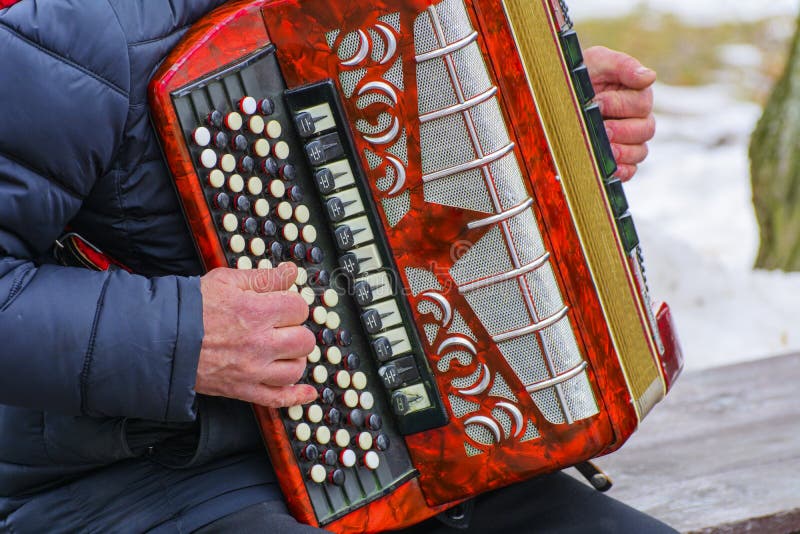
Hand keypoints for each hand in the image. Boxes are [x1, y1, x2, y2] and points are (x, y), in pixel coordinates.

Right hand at [196, 263, 317, 407]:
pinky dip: (296, 396)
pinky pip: (278, 398)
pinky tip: (307, 392)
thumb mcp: (226, 280)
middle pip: (304, 339)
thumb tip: (291, 272)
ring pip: (296, 368)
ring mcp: (252, 370)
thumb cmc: (190, 309)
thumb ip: (263, 277)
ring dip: (294, 358)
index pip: (299, 308)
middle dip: (296, 330)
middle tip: (282, 327)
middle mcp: (259, 343)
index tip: (283, 305)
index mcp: (256, 312)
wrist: (160, 339)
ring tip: (283, 349)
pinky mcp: (243, 390)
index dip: (292, 304)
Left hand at [584, 46, 656, 180]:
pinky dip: (622, 171)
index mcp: (635, 94)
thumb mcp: (597, 61)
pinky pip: (630, 171)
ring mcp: (628, 141)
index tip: (597, 102)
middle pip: (646, 129)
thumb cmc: (579, 75)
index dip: (619, 104)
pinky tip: (609, 168)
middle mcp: (636, 118)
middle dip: (621, 129)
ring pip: (640, 152)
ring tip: (603, 148)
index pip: (642, 103)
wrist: (554, 95)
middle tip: (601, 129)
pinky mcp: (619, 161)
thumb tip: (649, 77)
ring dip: (622, 152)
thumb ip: (622, 65)